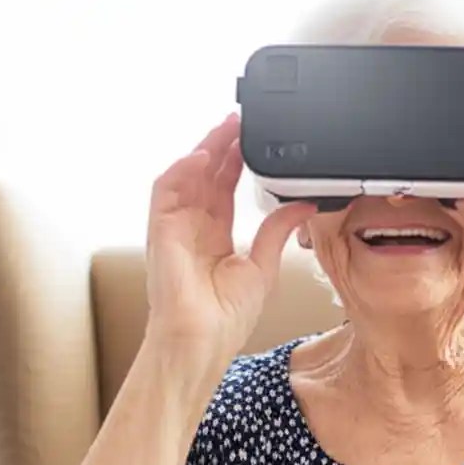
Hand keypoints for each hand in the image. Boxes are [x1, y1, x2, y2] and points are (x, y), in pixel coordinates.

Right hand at [145, 113, 316, 355]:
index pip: (225, 188)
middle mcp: (193, 228)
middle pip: (206, 175)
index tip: (253, 139)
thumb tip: (302, 205)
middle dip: (223, 146)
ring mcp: (175, 227)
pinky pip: (165, 191)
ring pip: (186, 175)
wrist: (202, 342)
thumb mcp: (263, 267)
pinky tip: (202, 156)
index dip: (237, 161)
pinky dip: (181, 170)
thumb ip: (277, 232)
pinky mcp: (161, 231)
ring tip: (226, 129)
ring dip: (204, 149)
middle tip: (241, 122)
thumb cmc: (225, 319)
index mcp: (215, 236)